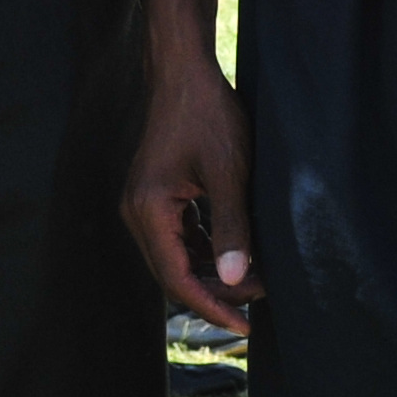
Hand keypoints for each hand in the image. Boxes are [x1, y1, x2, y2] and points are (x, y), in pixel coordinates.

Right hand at [120, 38, 256, 335]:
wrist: (184, 71)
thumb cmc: (206, 115)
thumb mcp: (228, 173)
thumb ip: (232, 228)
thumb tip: (238, 281)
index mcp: (148, 210)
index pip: (176, 278)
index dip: (211, 307)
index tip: (245, 325)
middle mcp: (137, 211)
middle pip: (172, 273)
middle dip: (215, 292)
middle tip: (259, 302)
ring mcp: (144, 202)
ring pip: (176, 256)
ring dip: (211, 273)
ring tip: (254, 280)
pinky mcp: (156, 194)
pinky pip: (178, 236)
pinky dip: (205, 250)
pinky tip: (235, 253)